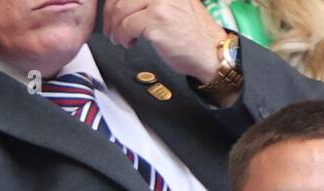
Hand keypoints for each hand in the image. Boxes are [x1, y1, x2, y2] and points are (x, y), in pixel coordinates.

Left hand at [102, 0, 228, 81]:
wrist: (213, 54)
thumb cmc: (194, 36)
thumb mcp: (174, 7)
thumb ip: (152, 2)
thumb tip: (124, 5)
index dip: (112, 3)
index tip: (111, 14)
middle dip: (110, 16)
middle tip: (111, 30)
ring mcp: (159, 3)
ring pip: (121, 11)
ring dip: (116, 28)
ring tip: (120, 39)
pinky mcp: (156, 21)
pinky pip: (127, 26)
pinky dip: (123, 37)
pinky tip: (129, 43)